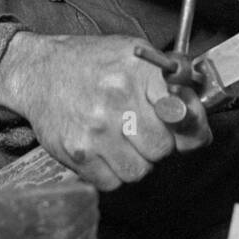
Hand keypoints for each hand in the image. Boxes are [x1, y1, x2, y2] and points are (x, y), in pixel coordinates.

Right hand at [0, 33, 211, 190]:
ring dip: (134, 161)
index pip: (182, 114)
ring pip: (138, 171)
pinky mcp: (77, 153)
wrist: (39, 71)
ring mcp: (95, 129)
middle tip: (141, 130)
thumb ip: (173, 83)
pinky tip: (102, 149)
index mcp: (137, 71)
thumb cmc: (91, 63)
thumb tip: (198, 121)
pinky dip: (110, 172)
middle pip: (162, 149)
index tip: (182, 126)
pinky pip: (111, 183)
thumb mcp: (136, 55)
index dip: (187, 126)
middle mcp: (117, 99)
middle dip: (156, 143)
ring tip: (120, 139)